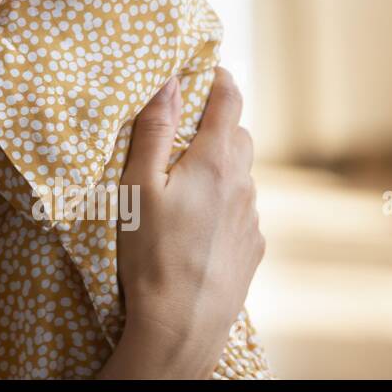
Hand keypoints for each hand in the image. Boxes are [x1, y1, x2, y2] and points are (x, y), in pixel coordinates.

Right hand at [113, 68, 263, 377]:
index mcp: (215, 162)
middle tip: (184, 127)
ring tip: (183, 184)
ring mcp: (252, 217)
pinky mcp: (253, 246)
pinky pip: (241, 209)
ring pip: (241, 174)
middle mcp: (243, 184)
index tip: (208, 68)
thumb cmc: (150, 252)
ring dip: (219, 166)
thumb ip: (153, 130)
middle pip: (239, 135)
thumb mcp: (138, 185)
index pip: (230, 101)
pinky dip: (223, 202)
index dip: (220, 78)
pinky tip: (195, 223)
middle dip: (217, 122)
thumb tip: (168, 81)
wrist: (182, 323)